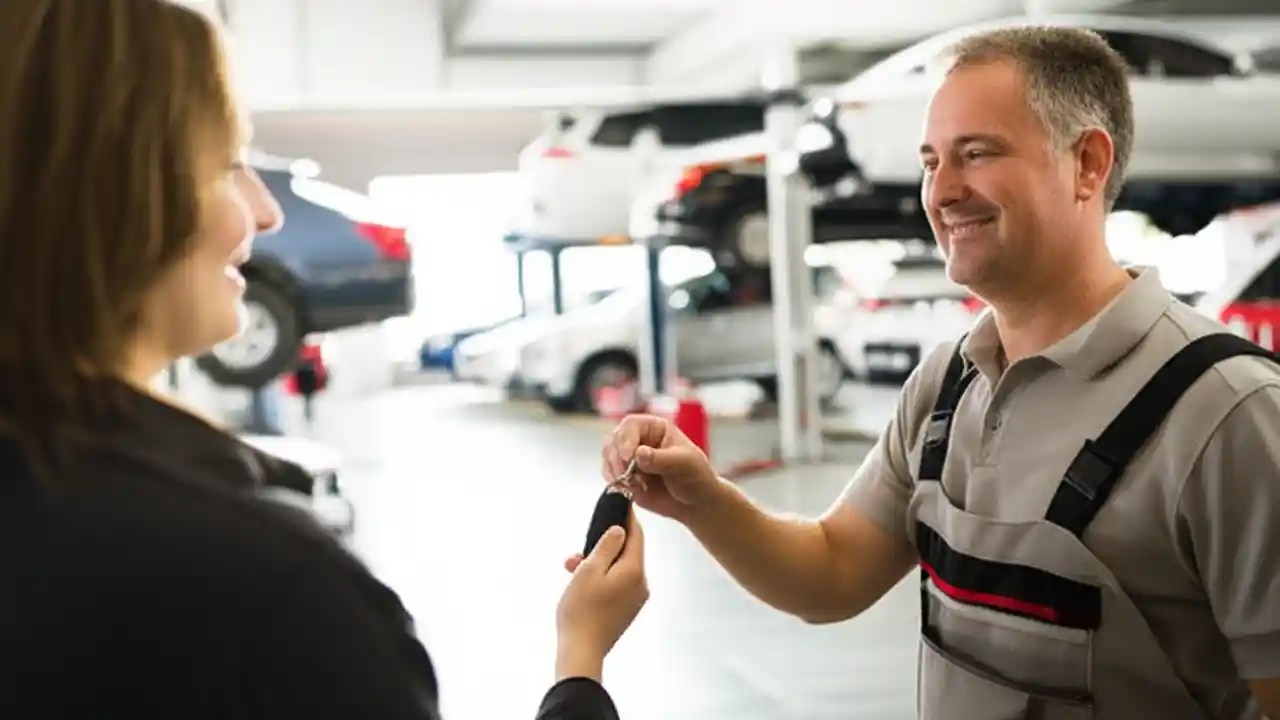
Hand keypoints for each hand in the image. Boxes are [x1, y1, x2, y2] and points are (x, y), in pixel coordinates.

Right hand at [555, 509, 647, 682]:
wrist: (581, 651)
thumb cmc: (582, 610)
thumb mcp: (589, 570)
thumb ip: (606, 546)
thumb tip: (620, 529)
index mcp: (634, 571)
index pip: (636, 535)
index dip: (627, 518)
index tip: (619, 503)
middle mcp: (641, 584)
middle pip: (626, 552)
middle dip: (602, 545)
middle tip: (580, 548)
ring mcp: (635, 599)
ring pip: (618, 569)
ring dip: (597, 563)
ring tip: (572, 567)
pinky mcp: (625, 611)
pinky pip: (616, 585)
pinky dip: (600, 578)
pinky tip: (580, 582)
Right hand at [602, 413, 720, 521]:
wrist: (695, 503)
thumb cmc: (696, 476)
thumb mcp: (684, 464)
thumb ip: (661, 459)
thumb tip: (639, 453)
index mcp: (654, 428)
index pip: (631, 424)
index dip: (626, 438)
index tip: (629, 456)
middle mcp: (639, 439)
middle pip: (614, 439)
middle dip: (617, 457)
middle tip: (627, 474)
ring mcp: (630, 458)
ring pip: (608, 456)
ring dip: (615, 471)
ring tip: (634, 484)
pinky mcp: (625, 476)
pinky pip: (610, 475)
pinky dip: (616, 482)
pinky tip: (631, 489)